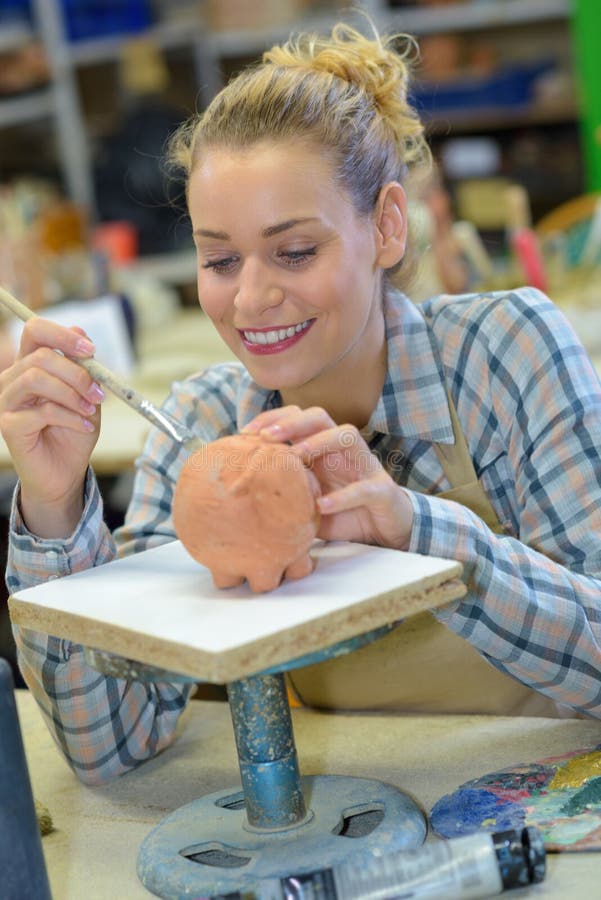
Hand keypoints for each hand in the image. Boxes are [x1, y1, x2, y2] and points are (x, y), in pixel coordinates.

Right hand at [0, 317, 103, 536]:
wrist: (65, 472)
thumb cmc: (74, 432)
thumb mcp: (87, 395)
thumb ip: (83, 367)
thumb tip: (80, 333)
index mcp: (31, 365)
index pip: (35, 331)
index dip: (62, 335)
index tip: (91, 350)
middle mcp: (13, 379)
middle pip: (40, 356)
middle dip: (76, 373)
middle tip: (99, 394)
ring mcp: (7, 401)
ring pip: (35, 378)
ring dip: (71, 394)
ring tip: (90, 410)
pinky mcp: (9, 425)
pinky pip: (41, 411)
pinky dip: (71, 417)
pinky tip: (85, 426)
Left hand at [242, 405, 413, 549]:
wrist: (383, 531)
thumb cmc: (340, 512)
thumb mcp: (305, 501)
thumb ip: (282, 493)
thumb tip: (239, 495)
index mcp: (321, 447)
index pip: (297, 418)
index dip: (272, 419)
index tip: (245, 433)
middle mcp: (342, 450)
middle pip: (320, 417)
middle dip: (291, 422)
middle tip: (266, 437)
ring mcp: (365, 466)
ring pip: (347, 436)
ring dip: (319, 442)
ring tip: (295, 457)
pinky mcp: (382, 490)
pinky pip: (365, 487)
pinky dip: (344, 496)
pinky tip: (323, 505)